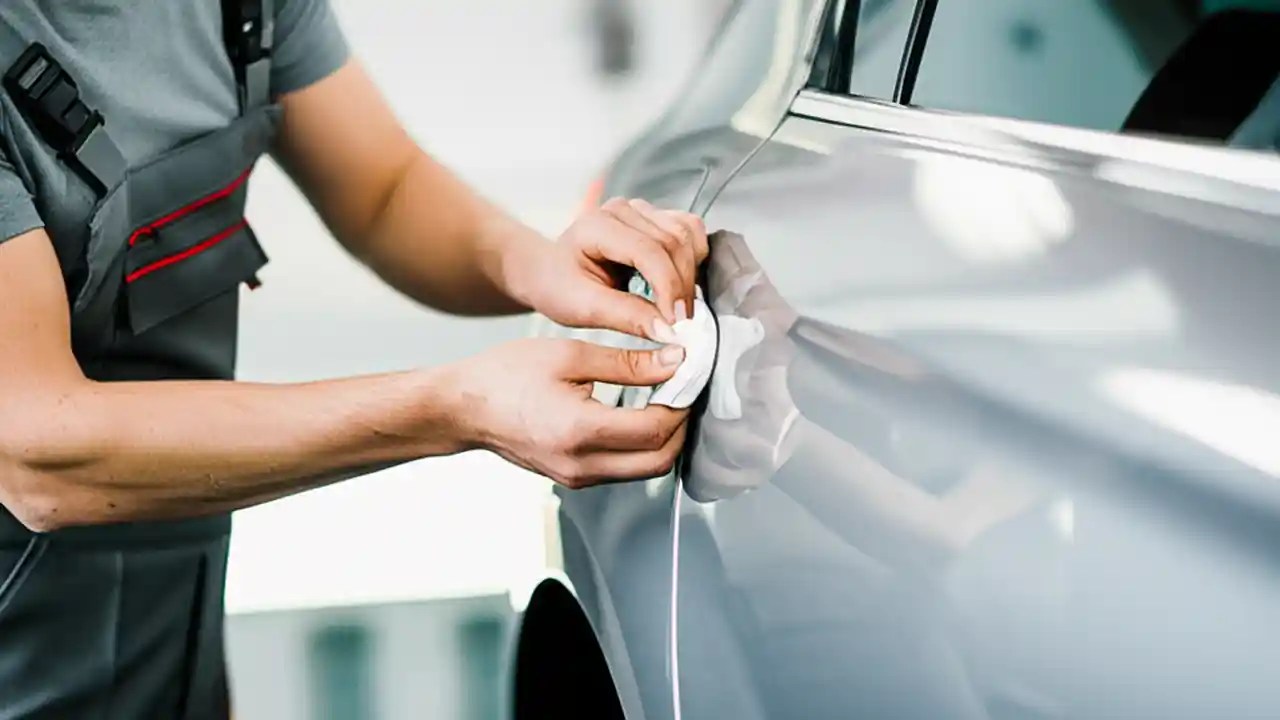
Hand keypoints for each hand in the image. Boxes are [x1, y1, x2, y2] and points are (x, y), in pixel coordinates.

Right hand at [447, 337, 689, 487]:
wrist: (462, 408)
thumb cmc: (504, 376)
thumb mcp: (568, 356)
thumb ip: (626, 361)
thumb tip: (674, 361)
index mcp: (580, 431)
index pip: (656, 429)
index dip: (682, 401)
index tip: (688, 374)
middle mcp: (582, 465)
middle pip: (660, 460)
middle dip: (680, 426)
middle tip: (683, 390)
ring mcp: (578, 478)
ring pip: (645, 469)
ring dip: (663, 438)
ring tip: (664, 398)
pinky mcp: (575, 478)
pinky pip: (624, 469)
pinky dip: (641, 446)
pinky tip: (637, 413)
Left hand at [513, 198, 708, 340]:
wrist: (550, 273)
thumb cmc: (560, 289)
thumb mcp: (584, 308)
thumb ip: (627, 317)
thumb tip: (669, 331)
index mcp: (596, 226)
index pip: (648, 251)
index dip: (669, 287)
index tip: (676, 322)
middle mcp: (621, 210)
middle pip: (673, 240)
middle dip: (683, 285)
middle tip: (681, 324)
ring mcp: (640, 210)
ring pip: (687, 233)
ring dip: (692, 272)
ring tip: (679, 306)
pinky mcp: (655, 218)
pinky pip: (690, 231)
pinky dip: (694, 259)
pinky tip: (680, 284)